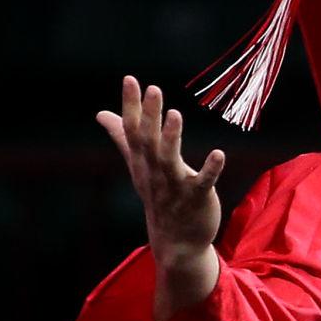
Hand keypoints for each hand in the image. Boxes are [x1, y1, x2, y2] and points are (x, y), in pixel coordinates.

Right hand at [97, 75, 225, 319]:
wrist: (176, 242)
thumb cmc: (159, 197)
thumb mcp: (138, 166)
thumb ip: (123, 137)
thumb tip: (101, 114)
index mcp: (142, 162)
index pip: (132, 130)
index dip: (131, 105)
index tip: (130, 79)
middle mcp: (154, 172)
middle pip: (149, 142)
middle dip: (150, 116)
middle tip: (154, 89)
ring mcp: (175, 186)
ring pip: (170, 160)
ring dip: (172, 138)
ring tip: (176, 114)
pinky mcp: (196, 198)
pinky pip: (203, 183)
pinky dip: (210, 169)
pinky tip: (220, 154)